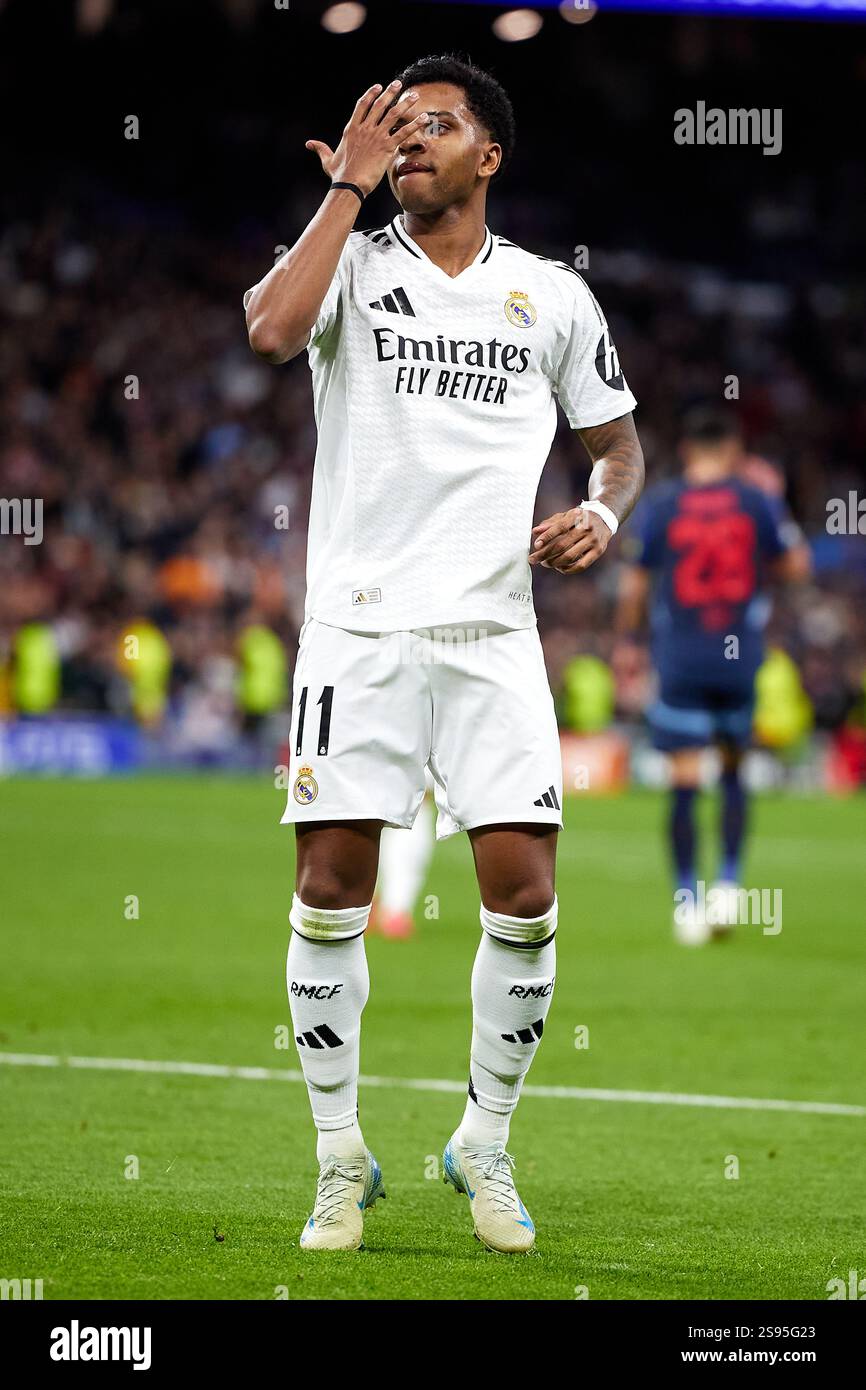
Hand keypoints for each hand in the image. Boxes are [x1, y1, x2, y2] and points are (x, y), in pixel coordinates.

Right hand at [305, 80, 428, 197]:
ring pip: (394, 115)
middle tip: (398, 84)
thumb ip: (320, 148)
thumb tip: (309, 144)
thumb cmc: (339, 175)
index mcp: (351, 129)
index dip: (371, 94)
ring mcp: (377, 136)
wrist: (349, 185)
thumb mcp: (327, 159)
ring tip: (415, 95)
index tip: (379, 87)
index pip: (362, 105)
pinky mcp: (387, 147)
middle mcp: (365, 129)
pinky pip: (404, 132)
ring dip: (406, 103)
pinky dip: (415, 124)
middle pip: (380, 105)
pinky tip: (425, 117)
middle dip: (390, 92)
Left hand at [529, 506, 612, 573]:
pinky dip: (568, 569)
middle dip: (545, 554)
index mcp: (577, 516)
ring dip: (554, 563)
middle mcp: (586, 528)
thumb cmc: (579, 519)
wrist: (604, 520)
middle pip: (562, 544)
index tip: (536, 545)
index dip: (547, 537)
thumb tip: (535, 532)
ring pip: (570, 556)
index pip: (560, 527)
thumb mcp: (566, 516)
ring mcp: (593, 541)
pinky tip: (559, 568)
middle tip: (533, 559)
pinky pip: (581, 565)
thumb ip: (550, 523)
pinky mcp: (598, 551)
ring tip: (545, 563)